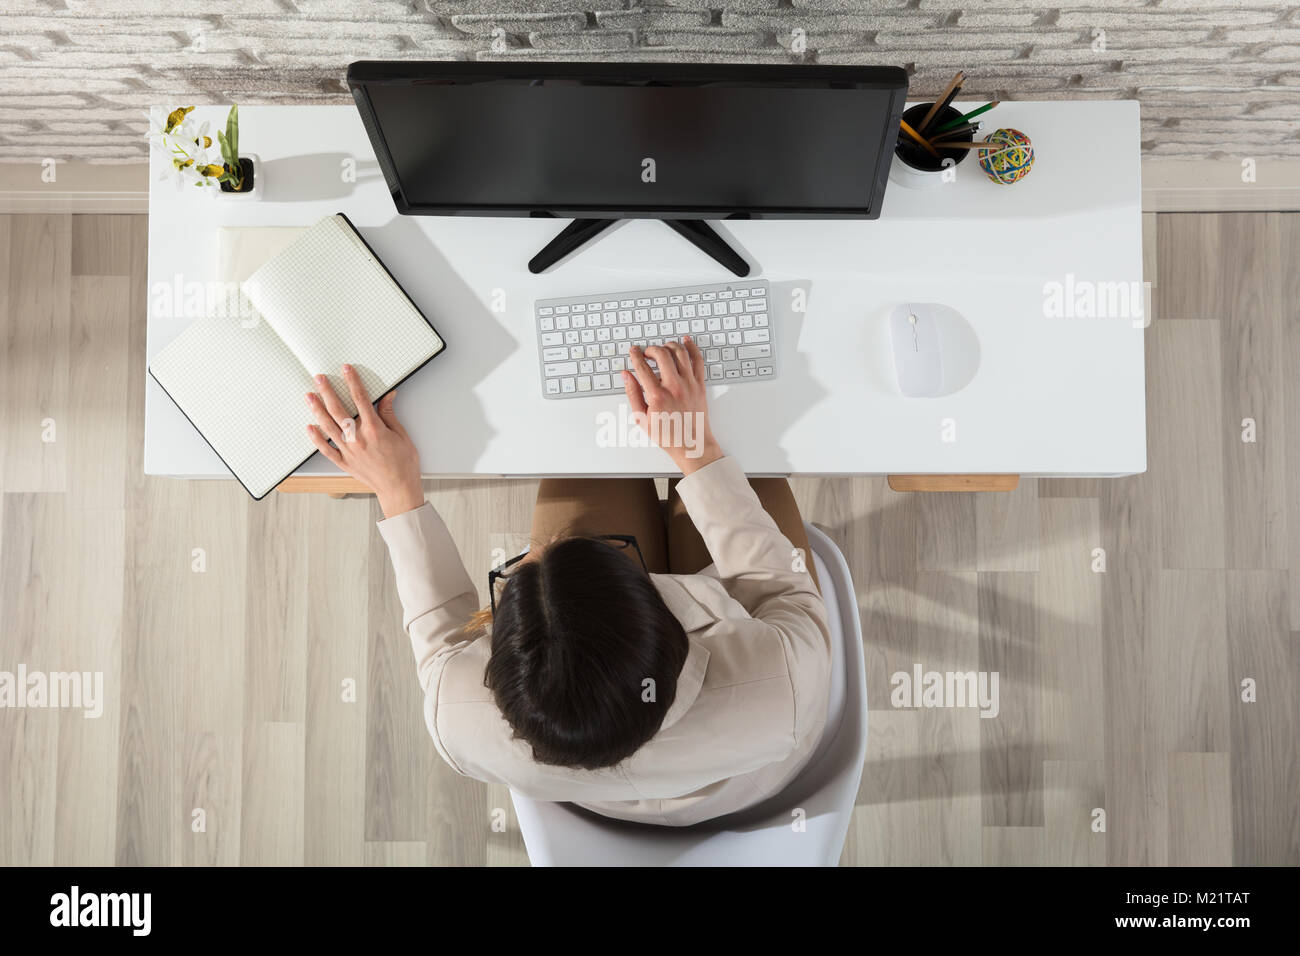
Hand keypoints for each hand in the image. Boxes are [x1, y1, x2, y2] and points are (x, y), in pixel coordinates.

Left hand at [305, 364, 424, 517]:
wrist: (399, 489)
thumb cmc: (403, 464)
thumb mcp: (401, 435)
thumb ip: (390, 415)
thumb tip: (387, 397)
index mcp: (374, 430)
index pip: (360, 399)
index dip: (352, 382)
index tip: (346, 370)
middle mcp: (358, 439)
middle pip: (338, 410)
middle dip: (328, 391)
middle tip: (319, 378)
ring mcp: (349, 451)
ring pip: (328, 427)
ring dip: (317, 410)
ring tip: (309, 397)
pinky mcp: (345, 462)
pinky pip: (326, 449)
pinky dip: (317, 438)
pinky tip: (310, 427)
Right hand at [622, 336, 722, 475]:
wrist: (692, 445)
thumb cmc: (668, 435)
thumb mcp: (642, 418)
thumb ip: (633, 394)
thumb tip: (626, 375)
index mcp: (657, 396)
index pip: (642, 367)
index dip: (635, 355)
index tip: (633, 351)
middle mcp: (674, 387)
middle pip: (661, 354)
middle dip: (651, 349)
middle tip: (646, 352)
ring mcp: (689, 384)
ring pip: (680, 352)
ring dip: (668, 346)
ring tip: (662, 349)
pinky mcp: (700, 385)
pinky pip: (698, 360)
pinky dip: (692, 347)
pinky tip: (685, 341)